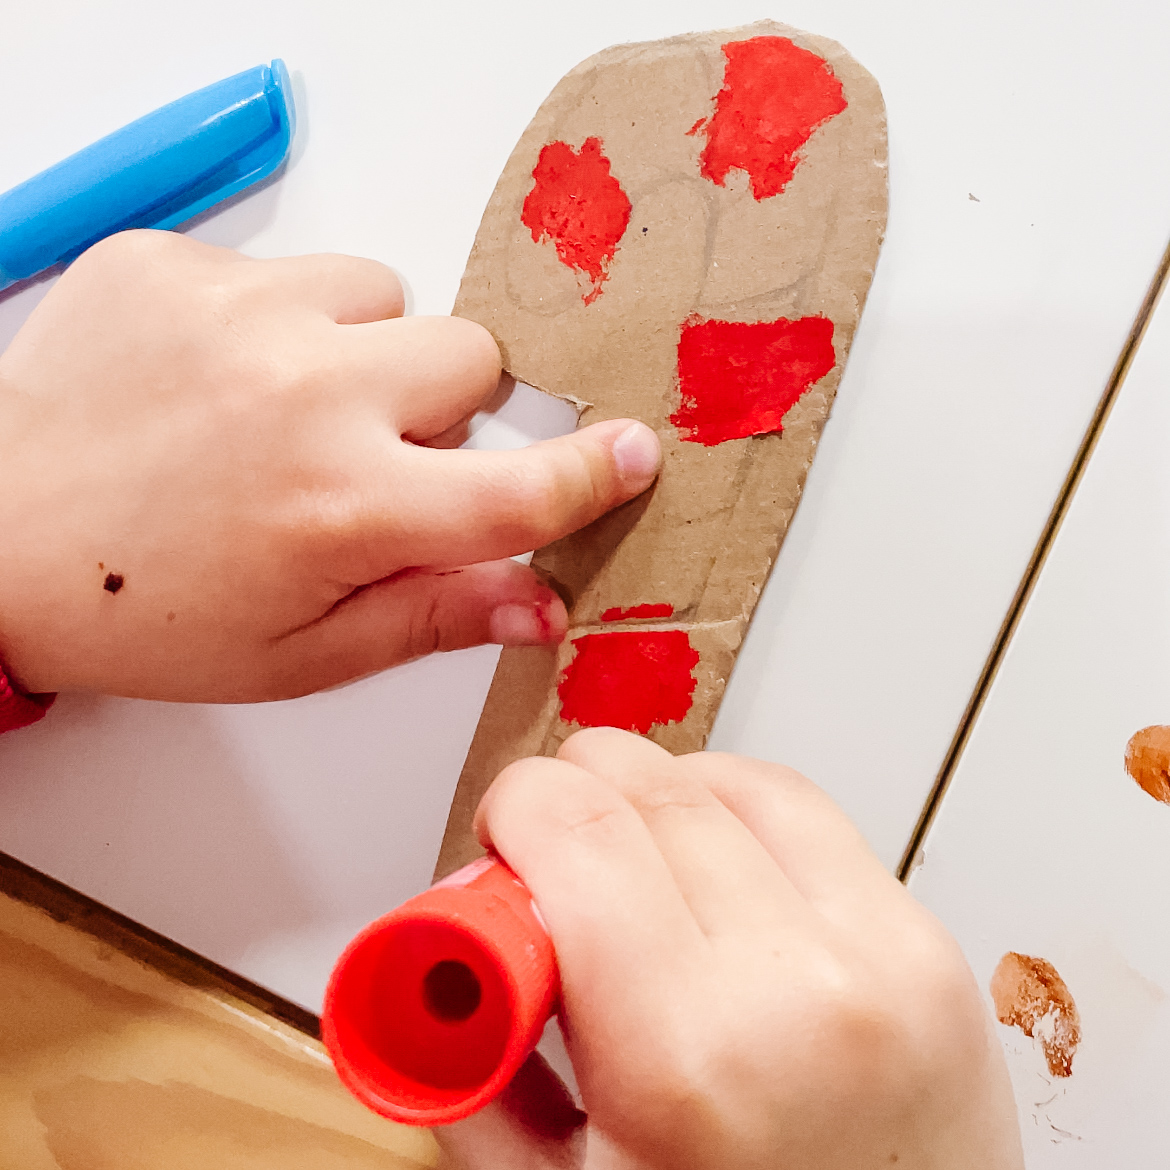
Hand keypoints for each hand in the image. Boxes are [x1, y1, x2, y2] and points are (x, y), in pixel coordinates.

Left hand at [0, 231, 659, 700]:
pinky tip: (224, 376)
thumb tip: (540, 603)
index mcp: (347, 508)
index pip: (518, 487)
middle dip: (445, 411)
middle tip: (373, 457)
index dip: (590, 472)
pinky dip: (284, 318)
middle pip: (471, 360)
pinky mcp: (179, 262)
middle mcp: (308, 394)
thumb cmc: (142, 609)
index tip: (634, 449)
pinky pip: (294, 266)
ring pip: (390, 298)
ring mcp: (241, 312)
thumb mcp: (301, 654)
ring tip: (290, 410)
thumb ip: (435, 615)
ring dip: (368, 354)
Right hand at [442, 729, 1022, 1169]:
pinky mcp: (926, 942)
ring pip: (729, 780)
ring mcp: (881, 953)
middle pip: (648, 786)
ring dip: (656, 797)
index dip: (515, 803)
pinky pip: (806, 813)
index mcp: (687, 1058)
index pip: (576, 828)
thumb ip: (473, 1068)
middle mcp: (798, 986)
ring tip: (635, 865)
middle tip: (552, 859)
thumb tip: (440, 961)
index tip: (500, 838)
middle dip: (572, 794)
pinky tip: (711, 862)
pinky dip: (735, 814)